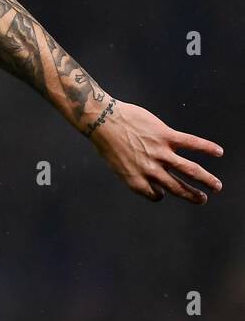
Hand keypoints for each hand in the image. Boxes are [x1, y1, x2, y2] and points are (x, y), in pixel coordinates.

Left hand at [87, 98, 223, 202]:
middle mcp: (150, 170)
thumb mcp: (116, 164)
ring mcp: (160, 153)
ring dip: (205, 180)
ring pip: (190, 170)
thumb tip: (144, 172)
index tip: (162, 192)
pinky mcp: (166, 136)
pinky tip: (219, 152)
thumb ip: (132, 170)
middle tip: (202, 200)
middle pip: (177, 188)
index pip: (155, 195)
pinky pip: (192, 143)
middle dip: (192, 196)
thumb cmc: (106, 140)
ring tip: (216, 186)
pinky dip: (207, 148)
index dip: (160, 195)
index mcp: (135, 179)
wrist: (101, 120)